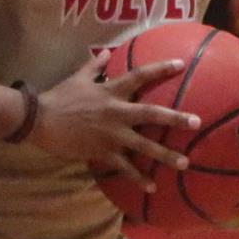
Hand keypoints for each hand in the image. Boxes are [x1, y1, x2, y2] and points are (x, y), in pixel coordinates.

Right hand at [26, 51, 198, 191]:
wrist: (41, 120)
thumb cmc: (60, 96)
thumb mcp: (77, 77)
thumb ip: (94, 65)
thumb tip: (107, 52)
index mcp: (111, 91)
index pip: (140, 76)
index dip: (160, 69)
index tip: (180, 65)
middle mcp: (116, 111)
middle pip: (151, 113)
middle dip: (175, 118)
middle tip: (197, 122)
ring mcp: (112, 134)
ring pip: (144, 145)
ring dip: (166, 154)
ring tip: (185, 162)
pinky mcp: (103, 151)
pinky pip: (125, 167)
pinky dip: (139, 177)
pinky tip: (153, 187)